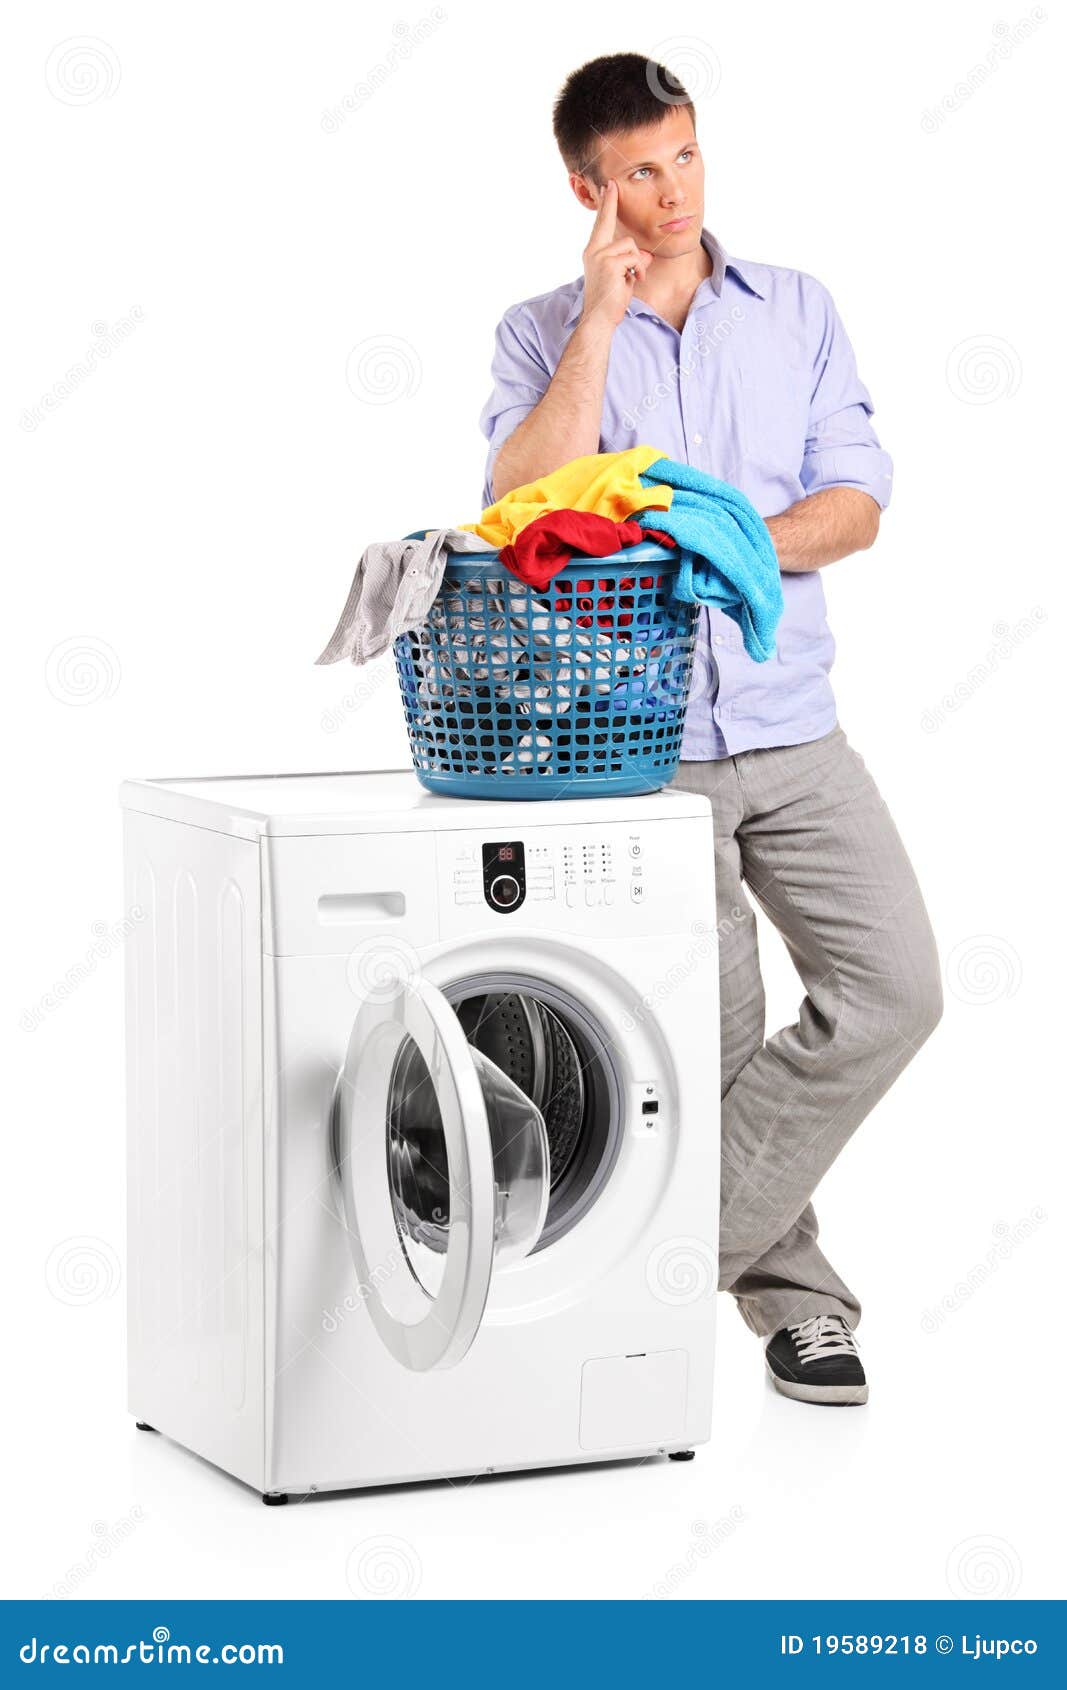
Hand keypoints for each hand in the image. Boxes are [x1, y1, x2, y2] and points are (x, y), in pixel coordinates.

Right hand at [579, 179, 652, 330]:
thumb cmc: (610, 300)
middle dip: (617, 215)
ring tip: (632, 279)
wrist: (599, 319)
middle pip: (619, 231)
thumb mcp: (623, 276)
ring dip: (638, 264)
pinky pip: (635, 258)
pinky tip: (631, 282)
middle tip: (613, 185)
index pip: (602, 224)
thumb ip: (631, 262)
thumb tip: (646, 255)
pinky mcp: (610, 263)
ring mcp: (600, 256)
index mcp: (593, 252)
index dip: (607, 205)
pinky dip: (638, 271)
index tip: (609, 187)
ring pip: (632, 246)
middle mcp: (594, 250)